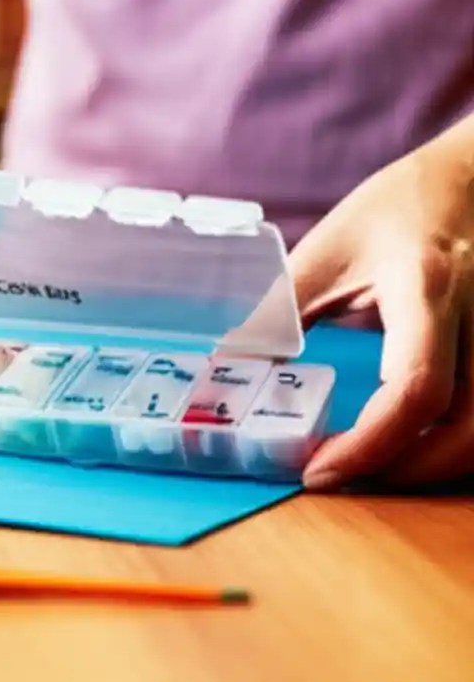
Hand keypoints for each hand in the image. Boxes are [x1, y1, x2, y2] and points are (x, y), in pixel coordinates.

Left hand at [291, 124, 473, 488]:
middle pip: (467, 431)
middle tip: (339, 480)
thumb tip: (231, 360)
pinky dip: (457, 446)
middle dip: (402, 472)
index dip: (370, 446)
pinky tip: (415, 447)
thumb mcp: (333, 244)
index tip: (318, 470)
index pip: (415, 390)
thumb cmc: (407, 201)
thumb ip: (284, 305)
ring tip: (372, 469)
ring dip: (433, 468)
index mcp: (429, 288)